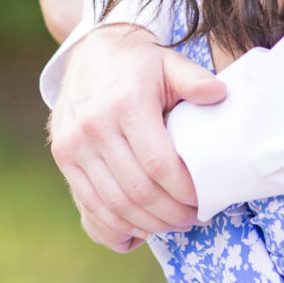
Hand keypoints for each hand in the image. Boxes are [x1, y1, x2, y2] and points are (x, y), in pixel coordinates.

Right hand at [48, 22, 227, 251]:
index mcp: (127, 105)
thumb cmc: (140, 62)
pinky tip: (137, 232)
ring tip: (171, 226)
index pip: (159, 165)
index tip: (203, 200)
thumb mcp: (170, 63)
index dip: (183, 191)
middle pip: (137, 191)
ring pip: (112, 205)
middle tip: (193, 219)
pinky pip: (87, 204)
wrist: (92, 50)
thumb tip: (221, 95)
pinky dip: (112, 226)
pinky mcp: (63, 157)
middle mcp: (95, 128)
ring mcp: (74, 146)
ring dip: (145, 224)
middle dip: (169, 214)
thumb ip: (195, 80)